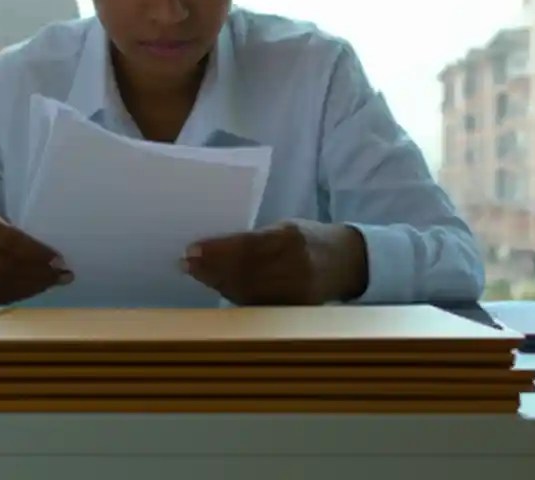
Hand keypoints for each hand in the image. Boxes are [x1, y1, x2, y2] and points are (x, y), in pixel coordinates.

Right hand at [0, 210, 70, 304]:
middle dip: (42, 272)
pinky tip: (36, 289)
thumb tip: (46, 248)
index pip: (11, 241)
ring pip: (7, 284)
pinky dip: (21, 294)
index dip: (37, 252)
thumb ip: (7, 230)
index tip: (59, 259)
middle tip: (65, 274)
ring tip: (56, 282)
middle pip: (12, 265)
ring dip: (36, 285)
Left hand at [181, 220, 368, 304]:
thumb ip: (256, 238)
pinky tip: (218, 287)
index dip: (217, 249)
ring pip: (247, 290)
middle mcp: (295, 266)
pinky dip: (235, 295)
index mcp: (291, 237)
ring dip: (218, 282)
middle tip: (187, 264)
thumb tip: (213, 247)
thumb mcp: (286, 227)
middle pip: (244, 270)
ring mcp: (296, 290)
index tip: (191, 249)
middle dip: (211, 267)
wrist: (347, 262)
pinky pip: (257, 303)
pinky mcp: (295, 308)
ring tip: (196, 274)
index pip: (246, 245)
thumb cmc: (309, 239)